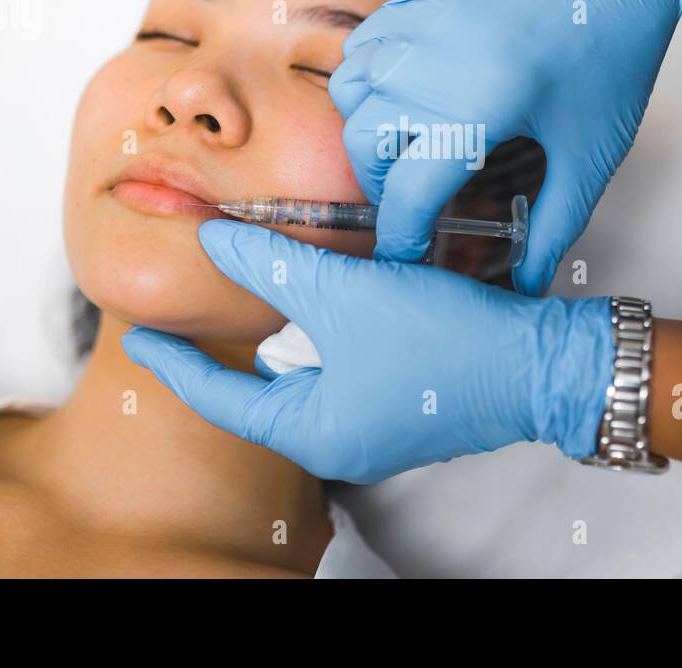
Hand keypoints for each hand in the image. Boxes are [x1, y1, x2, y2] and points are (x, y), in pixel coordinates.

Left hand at [121, 220, 613, 483]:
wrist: (542, 362)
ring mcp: (378, 426)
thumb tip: (214, 240)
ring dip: (293, 331)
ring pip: (309, 374)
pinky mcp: (409, 405)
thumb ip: (272, 266)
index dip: (174, 364)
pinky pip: (347, 370)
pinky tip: (339, 300)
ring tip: (273, 294)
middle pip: (265, 388)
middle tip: (204, 308)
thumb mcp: (345, 294)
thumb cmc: (444, 339)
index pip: (220, 400)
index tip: (139, 339)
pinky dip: (332, 334)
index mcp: (314, 431)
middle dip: (239, 346)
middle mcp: (342, 441)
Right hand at [329, 0, 681, 294]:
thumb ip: (555, 224)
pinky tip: (414, 92)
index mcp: (475, 109)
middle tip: (420, 197)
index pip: (405, 193)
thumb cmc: (611, 54)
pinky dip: (373, 78)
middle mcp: (430, 65)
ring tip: (414, 143)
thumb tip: (526, 281)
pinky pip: (364, 47)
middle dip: (385, 184)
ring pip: (351, 93)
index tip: (407, 255)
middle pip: (363, 145)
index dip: (401, 238)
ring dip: (371, 130)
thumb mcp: (590, 153)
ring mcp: (416, 24)